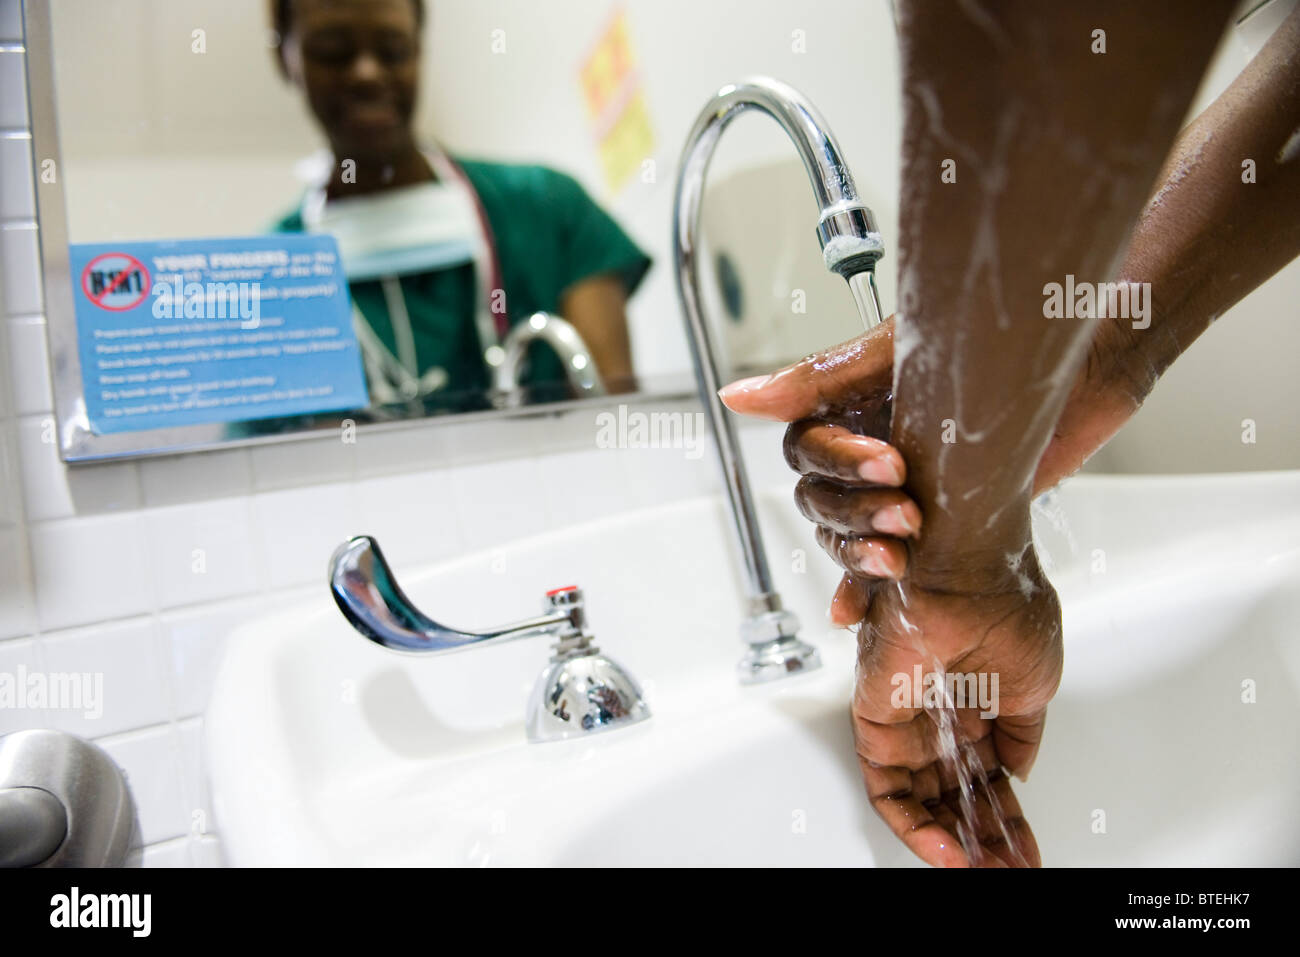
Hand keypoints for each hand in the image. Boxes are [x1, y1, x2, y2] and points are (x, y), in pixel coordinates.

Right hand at [718, 314, 1144, 621]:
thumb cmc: (994, 340)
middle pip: (819, 500)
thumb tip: (736, 397)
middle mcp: (867, 448)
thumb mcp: (896, 353)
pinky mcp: (935, 523)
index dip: (842, 463)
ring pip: (842, 536)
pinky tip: (854, 612)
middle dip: (858, 513)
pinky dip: (861, 592)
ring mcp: (899, 488)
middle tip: (908, 514)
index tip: (891, 465)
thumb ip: (817, 378)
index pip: (808, 449)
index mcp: (849, 406)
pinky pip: (879, 564)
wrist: (1080, 369)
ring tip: (902, 560)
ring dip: (859, 554)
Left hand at [852, 556, 1062, 866]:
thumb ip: (1021, 737)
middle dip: (978, 839)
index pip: (983, 776)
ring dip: (948, 841)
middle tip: (1004, 871)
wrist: (974, 567)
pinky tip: (948, 850)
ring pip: (918, 797)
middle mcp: (936, 712)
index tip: (1024, 853)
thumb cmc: (1005, 602)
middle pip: (950, 793)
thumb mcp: (1034, 686)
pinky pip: (887, 784)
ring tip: (981, 871)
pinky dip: (913, 823)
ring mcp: (906, 716)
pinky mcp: (877, 715)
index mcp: (974, 702)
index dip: (1004, 818)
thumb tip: (1017, 774)